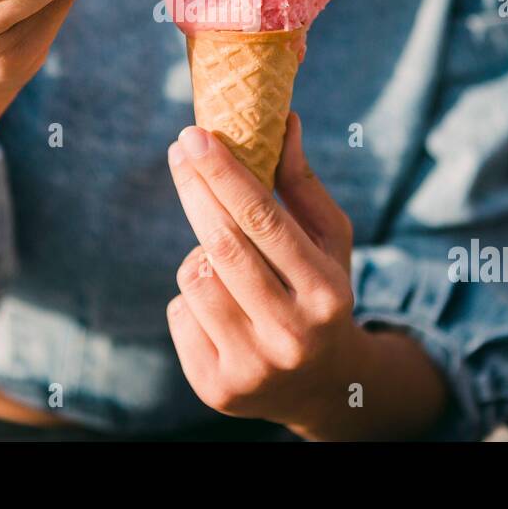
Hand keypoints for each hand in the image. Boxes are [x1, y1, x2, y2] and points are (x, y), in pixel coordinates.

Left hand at [165, 112, 368, 434]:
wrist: (323, 385)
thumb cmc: (321, 292)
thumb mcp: (329, 241)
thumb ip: (303, 185)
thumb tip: (284, 120)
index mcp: (326, 292)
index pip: (263, 220)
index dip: (223, 173)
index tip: (194, 136)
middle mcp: (291, 334)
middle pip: (221, 244)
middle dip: (195, 188)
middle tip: (180, 150)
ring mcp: (252, 366)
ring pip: (194, 277)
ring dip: (199, 254)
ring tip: (223, 260)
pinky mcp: (217, 388)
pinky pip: (178, 313)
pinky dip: (190, 298)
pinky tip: (220, 307)